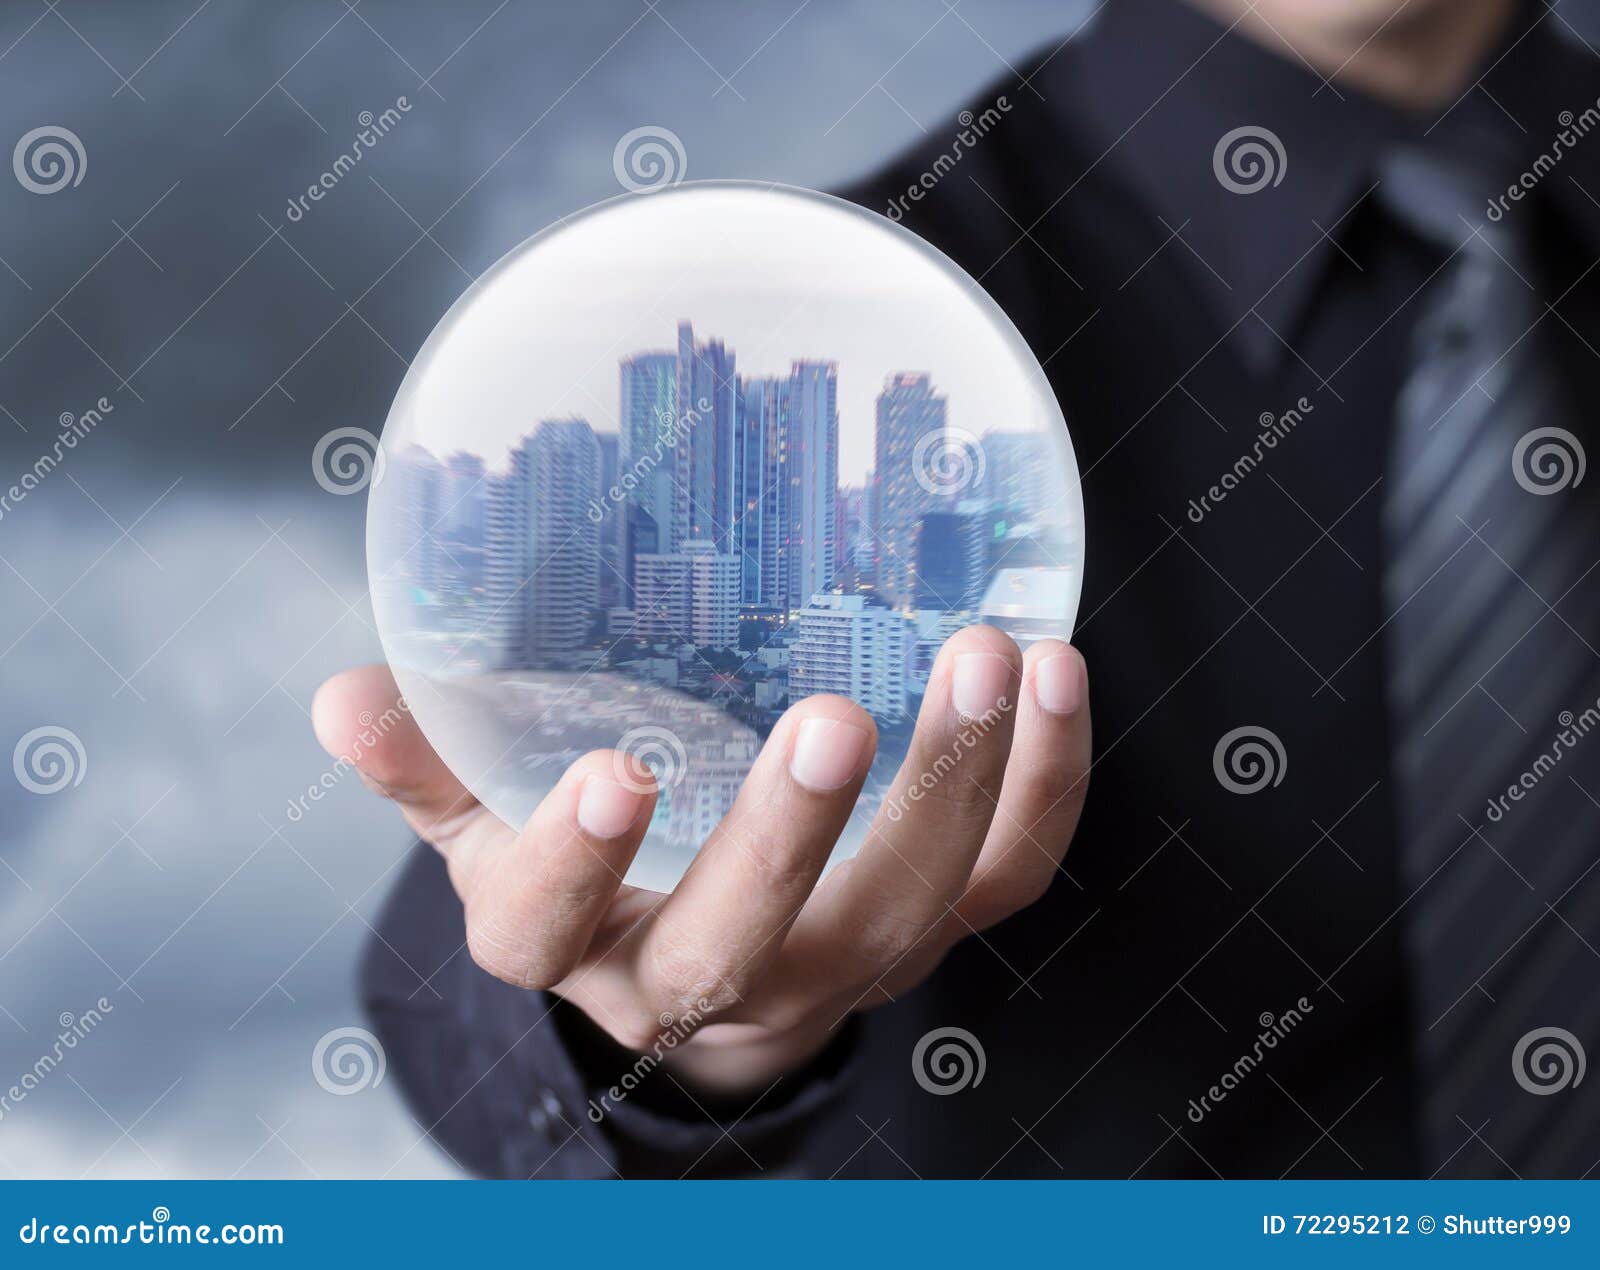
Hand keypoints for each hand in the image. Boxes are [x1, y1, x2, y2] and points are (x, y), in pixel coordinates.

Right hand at [312, 626, 1089, 1095]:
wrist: (707, 960)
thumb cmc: (593, 870)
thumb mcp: (489, 824)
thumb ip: (428, 763)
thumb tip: (344, 697)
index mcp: (573, 941)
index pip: (546, 929)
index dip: (575, 865)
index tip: (613, 772)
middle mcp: (704, 975)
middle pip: (744, 944)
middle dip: (790, 840)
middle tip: (831, 714)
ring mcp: (832, 961)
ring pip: (902, 911)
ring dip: (951, 789)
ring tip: (987, 657)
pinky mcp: (928, 930)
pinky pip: (1007, 880)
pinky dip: (1043, 787)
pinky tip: (1052, 677)